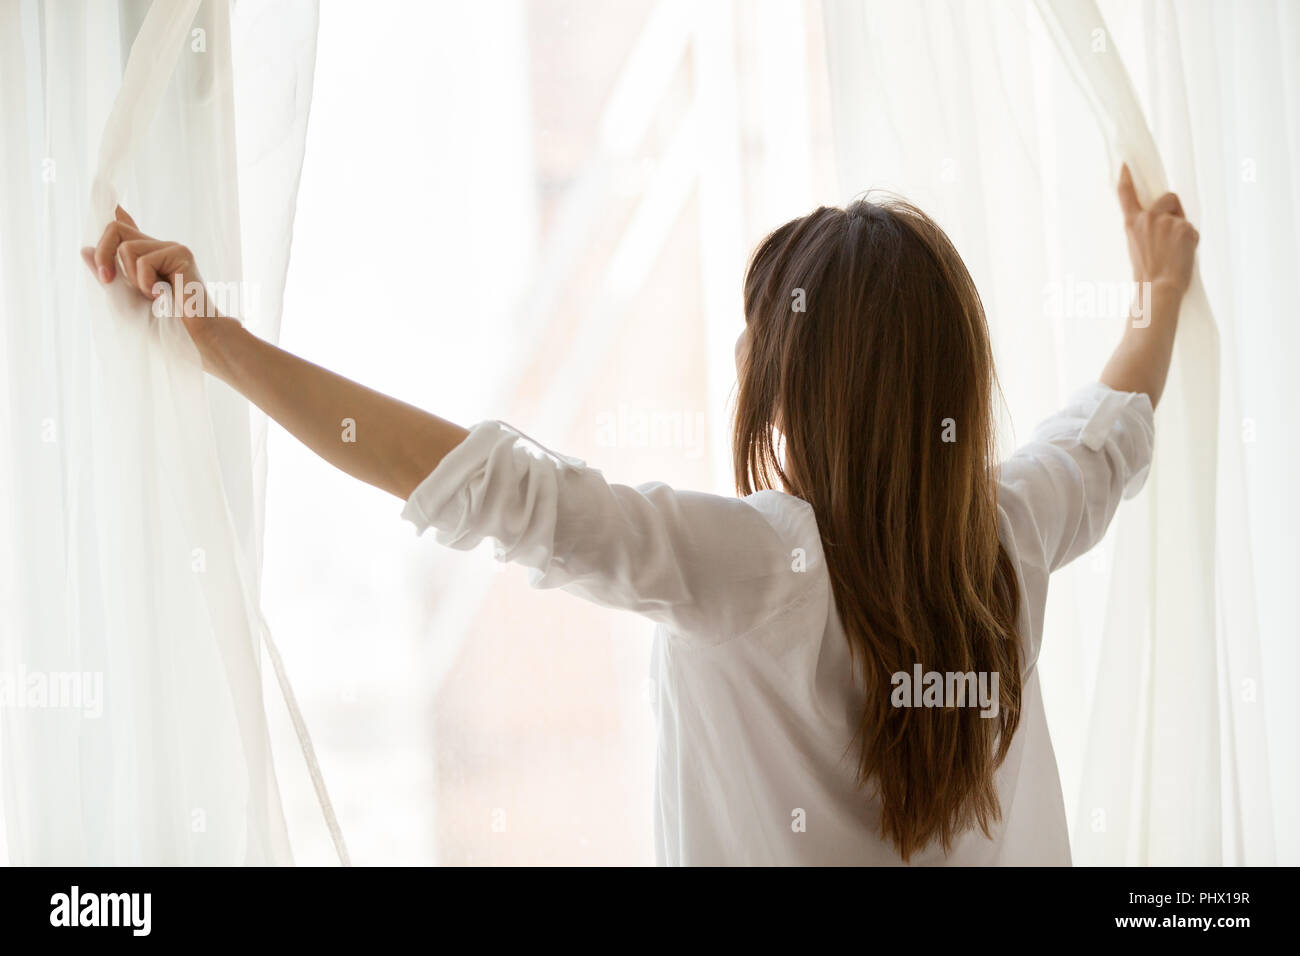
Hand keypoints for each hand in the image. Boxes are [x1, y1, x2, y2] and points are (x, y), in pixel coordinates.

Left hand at [81, 206, 218, 346]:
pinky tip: (162, 295)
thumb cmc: (162, 325)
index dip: (115, 212)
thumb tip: (83, 248)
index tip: (110, 199)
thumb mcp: (123, 301)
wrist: (191, 339)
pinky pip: (144, 259)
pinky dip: (145, 283)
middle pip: (115, 228)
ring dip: (131, 278)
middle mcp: (158, 248)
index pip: (125, 226)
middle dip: (103, 253)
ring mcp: (171, 249)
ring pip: (126, 246)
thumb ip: (106, 274)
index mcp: (145, 259)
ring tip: (152, 296)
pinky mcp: (181, 253)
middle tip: (107, 279)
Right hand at [1116, 163, 1199, 296]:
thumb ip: (1147, 228)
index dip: (1126, 177)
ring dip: (1181, 227)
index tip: (1126, 164)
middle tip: (1172, 233)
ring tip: (1175, 250)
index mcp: (1132, 224)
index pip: (1127, 195)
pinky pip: (1191, 229)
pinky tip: (1183, 254)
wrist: (1159, 288)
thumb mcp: (1137, 247)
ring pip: (1182, 214)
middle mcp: (1148, 218)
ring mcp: (1167, 222)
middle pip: (1168, 198)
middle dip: (1173, 210)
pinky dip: (1191, 240)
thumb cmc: (1148, 274)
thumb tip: (1166, 217)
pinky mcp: (1185, 228)